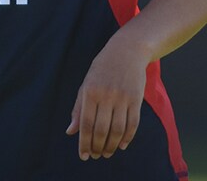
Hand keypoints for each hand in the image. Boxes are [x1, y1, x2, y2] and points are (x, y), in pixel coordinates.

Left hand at [64, 34, 148, 159]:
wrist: (127, 51)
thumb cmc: (102, 69)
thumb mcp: (86, 84)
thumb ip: (78, 109)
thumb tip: (70, 132)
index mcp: (90, 91)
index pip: (86, 123)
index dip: (84, 142)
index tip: (83, 155)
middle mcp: (106, 95)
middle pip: (101, 129)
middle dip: (97, 147)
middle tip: (96, 155)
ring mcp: (123, 97)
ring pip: (118, 130)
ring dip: (111, 145)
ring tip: (107, 153)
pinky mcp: (136, 98)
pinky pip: (133, 123)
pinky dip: (127, 137)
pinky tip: (122, 145)